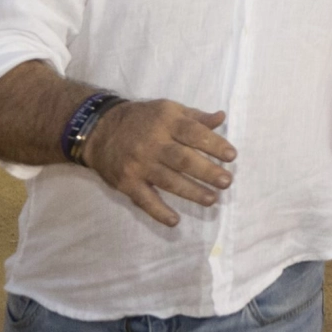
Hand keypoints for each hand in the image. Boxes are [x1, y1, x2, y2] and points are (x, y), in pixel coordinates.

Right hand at [82, 100, 235, 226]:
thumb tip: (221, 117)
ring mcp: (139, 164)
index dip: (213, 144)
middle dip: (207, 171)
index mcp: (166, 121)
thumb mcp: (168, 109)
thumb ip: (195, 117)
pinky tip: (175, 221)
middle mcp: (153, 143)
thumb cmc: (143, 119)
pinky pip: (144, 200)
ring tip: (212, 200)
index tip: (232, 156)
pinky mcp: (126, 182)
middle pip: (183, 159)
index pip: (194, 133)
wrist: (99, 129)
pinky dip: (158, 212)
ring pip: (168, 181)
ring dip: (191, 192)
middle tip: (227, 182)